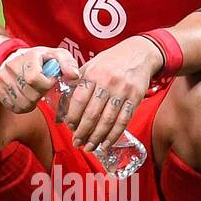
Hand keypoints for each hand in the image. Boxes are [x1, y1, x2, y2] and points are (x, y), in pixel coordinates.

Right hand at [0, 46, 80, 113]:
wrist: (11, 57)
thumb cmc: (39, 59)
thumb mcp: (56, 55)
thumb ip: (68, 63)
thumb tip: (75, 76)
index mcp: (27, 56)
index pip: (35, 79)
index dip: (46, 84)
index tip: (49, 80)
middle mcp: (10, 66)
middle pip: (30, 95)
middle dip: (40, 95)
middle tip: (41, 87)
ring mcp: (0, 78)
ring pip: (22, 103)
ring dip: (32, 102)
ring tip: (33, 92)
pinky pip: (13, 107)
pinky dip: (22, 106)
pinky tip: (25, 96)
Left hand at [62, 37, 161, 154]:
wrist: (139, 53)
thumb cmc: (111, 61)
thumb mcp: (91, 64)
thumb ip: (77, 82)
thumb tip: (61, 105)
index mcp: (93, 74)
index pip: (79, 99)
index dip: (72, 115)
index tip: (69, 126)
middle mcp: (107, 83)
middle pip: (92, 113)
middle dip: (82, 131)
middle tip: (76, 142)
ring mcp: (123, 92)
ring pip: (107, 120)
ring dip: (96, 137)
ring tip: (89, 147)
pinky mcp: (135, 99)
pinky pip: (123, 121)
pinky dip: (113, 135)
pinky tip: (105, 143)